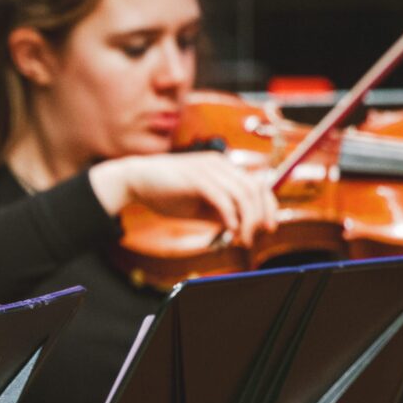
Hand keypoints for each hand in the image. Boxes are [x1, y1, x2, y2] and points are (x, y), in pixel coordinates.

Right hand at [92, 151, 281, 246]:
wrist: (134, 181)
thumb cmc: (163, 193)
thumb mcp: (197, 206)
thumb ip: (219, 212)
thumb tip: (240, 226)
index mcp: (222, 167)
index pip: (257, 184)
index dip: (268, 206)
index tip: (268, 227)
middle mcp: (220, 164)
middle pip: (255, 188)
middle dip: (261, 215)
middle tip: (255, 237)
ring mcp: (209, 169)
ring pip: (243, 194)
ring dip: (247, 220)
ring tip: (241, 238)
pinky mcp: (197, 178)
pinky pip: (223, 198)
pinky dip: (230, 216)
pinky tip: (229, 229)